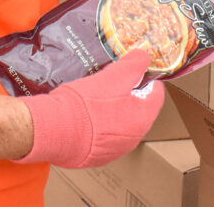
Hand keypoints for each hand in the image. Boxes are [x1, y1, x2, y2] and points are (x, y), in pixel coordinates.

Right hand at [16, 49, 163, 167]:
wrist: (56, 130)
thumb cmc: (86, 104)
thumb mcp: (113, 76)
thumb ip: (133, 65)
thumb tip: (143, 57)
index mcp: (142, 118)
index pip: (156, 94)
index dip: (146, 78)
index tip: (135, 70)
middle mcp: (133, 138)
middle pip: (138, 109)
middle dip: (128, 94)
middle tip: (112, 80)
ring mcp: (115, 149)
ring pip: (120, 123)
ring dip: (113, 110)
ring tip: (96, 95)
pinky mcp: (97, 156)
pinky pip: (104, 136)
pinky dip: (99, 125)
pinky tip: (86, 114)